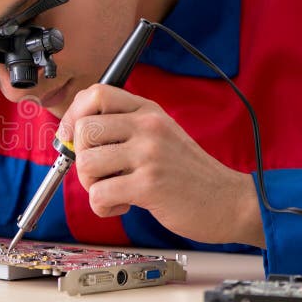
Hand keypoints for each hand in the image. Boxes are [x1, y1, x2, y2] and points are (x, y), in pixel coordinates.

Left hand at [58, 84, 264, 246]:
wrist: (230, 201)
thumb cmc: (189, 173)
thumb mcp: (160, 135)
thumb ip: (123, 128)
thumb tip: (72, 134)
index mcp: (147, 111)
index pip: (95, 93)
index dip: (73, 116)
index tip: (71, 138)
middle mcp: (148, 127)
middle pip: (83, 130)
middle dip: (81, 158)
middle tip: (101, 174)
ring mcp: (149, 154)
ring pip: (86, 163)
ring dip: (92, 185)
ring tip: (115, 190)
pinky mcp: (149, 185)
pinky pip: (99, 195)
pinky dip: (103, 207)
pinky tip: (124, 205)